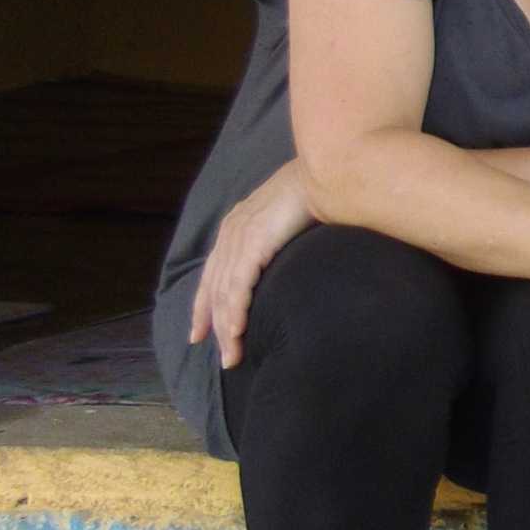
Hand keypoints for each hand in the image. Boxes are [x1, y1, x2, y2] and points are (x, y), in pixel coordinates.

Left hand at [190, 161, 316, 367]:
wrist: (329, 172)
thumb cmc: (321, 192)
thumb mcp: (293, 217)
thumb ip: (283, 236)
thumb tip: (294, 256)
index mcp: (238, 224)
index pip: (215, 272)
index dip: (205, 304)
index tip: (200, 332)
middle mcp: (232, 231)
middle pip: (214, 288)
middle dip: (213, 325)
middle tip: (223, 357)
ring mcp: (240, 236)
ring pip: (223, 293)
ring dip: (226, 329)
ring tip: (231, 357)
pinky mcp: (253, 243)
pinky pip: (238, 287)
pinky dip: (235, 313)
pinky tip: (236, 334)